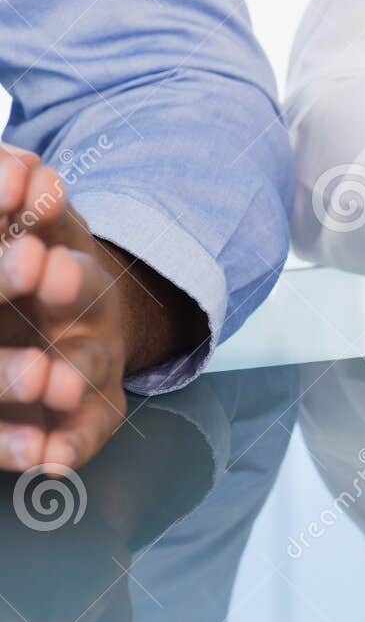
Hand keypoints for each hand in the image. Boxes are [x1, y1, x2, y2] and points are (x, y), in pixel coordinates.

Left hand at [0, 146, 202, 471]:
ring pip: (86, 363)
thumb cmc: (30, 266)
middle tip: (45, 270)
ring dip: (69, 372)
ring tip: (52, 383)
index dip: (39, 209)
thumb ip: (17, 191)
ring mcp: (90, 354)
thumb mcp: (28, 220)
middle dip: (65, 282)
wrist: (76, 311)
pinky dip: (69, 445)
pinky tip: (48, 458)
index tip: (30, 191)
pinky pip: (85, 430)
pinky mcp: (94, 408)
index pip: (52, 221)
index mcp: (56, 244)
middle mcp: (81, 299)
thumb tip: (14, 163)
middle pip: (81, 288)